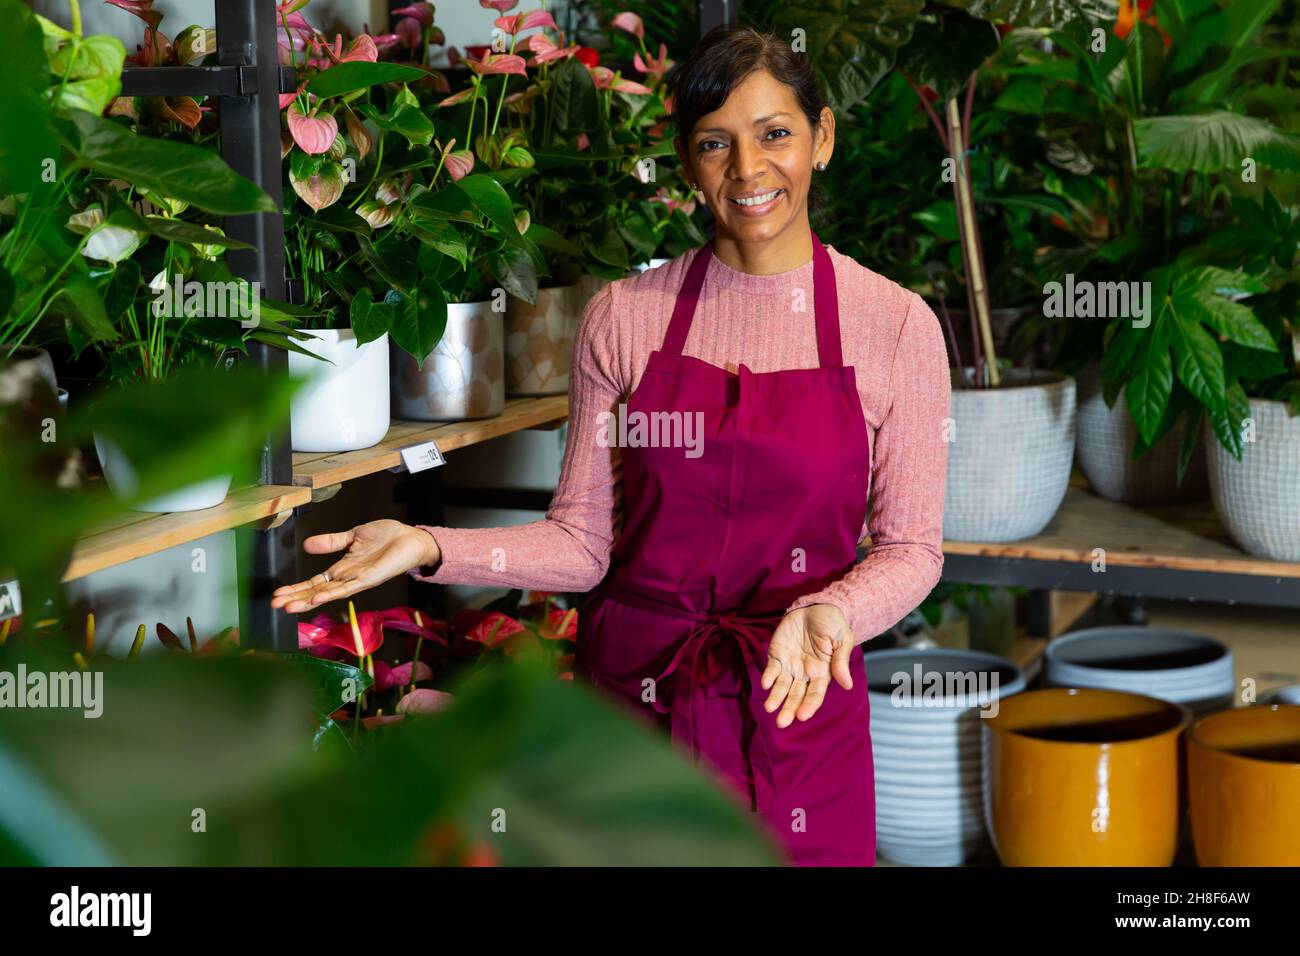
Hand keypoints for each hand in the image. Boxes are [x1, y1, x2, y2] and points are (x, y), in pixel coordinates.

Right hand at [270, 520, 439, 612]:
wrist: (411, 537)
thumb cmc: (387, 537)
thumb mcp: (353, 536)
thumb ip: (332, 542)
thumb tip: (307, 544)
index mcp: (343, 568)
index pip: (315, 582)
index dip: (296, 588)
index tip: (277, 594)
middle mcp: (349, 577)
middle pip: (317, 591)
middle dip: (296, 598)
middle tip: (275, 605)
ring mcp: (359, 580)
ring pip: (329, 593)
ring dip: (308, 600)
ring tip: (289, 607)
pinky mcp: (371, 579)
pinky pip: (349, 588)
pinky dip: (332, 593)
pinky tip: (317, 598)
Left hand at [760, 604, 854, 727]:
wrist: (817, 606)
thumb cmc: (833, 624)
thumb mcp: (842, 640)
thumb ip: (841, 661)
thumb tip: (847, 685)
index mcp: (822, 673)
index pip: (815, 694)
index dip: (809, 705)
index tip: (802, 716)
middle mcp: (805, 673)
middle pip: (796, 695)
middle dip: (789, 709)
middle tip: (781, 722)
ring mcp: (790, 665)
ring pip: (782, 686)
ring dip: (775, 698)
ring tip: (769, 708)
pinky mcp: (777, 654)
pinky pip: (771, 668)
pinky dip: (768, 676)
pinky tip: (765, 684)